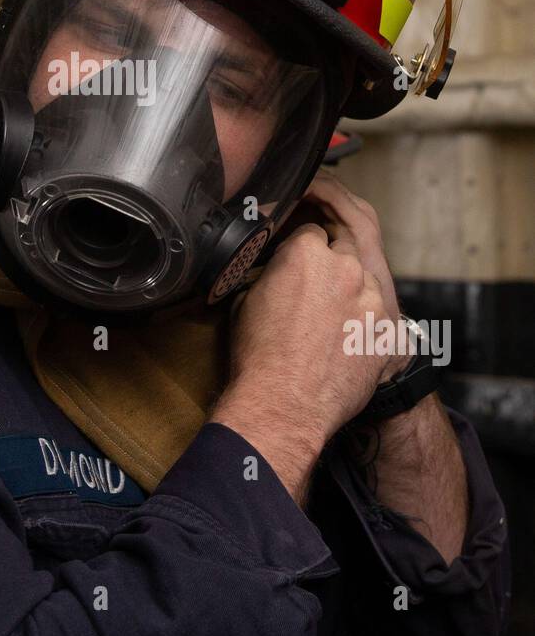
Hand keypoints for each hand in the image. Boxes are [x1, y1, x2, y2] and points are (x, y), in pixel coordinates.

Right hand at [211, 179, 404, 497]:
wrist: (285, 406)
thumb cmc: (259, 356)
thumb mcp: (246, 299)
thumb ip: (270, 271)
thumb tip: (274, 267)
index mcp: (306, 251)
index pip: (311, 229)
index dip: (301, 243)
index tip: (296, 255)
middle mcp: (345, 265)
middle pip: (344, 242)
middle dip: (331, 253)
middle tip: (317, 274)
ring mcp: (372, 295)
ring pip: (365, 275)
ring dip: (350, 284)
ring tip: (329, 312)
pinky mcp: (389, 326)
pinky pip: (378, 309)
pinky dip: (365, 315)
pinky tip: (345, 335)